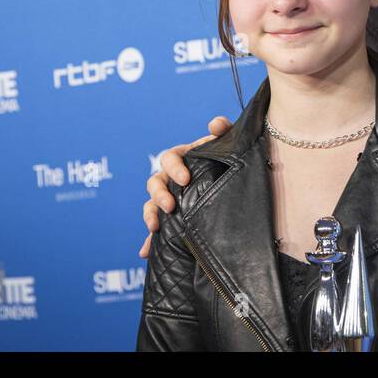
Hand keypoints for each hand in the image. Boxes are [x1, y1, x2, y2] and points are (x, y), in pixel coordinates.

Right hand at [138, 115, 232, 257]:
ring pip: (150, 205)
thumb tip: (215, 124)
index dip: (174, 167)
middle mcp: (171, 178)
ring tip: (155, 227)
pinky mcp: (172, 218)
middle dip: (159, 195)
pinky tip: (146, 252)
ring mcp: (170, 198)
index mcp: (182, 157)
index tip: (184, 178)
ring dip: (150, 215)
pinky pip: (156, 229)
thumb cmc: (225, 156)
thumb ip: (223, 130)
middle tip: (170, 206)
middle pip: (155, 182)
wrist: (232, 175)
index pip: (169, 158)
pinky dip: (149, 240)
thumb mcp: (226, 143)